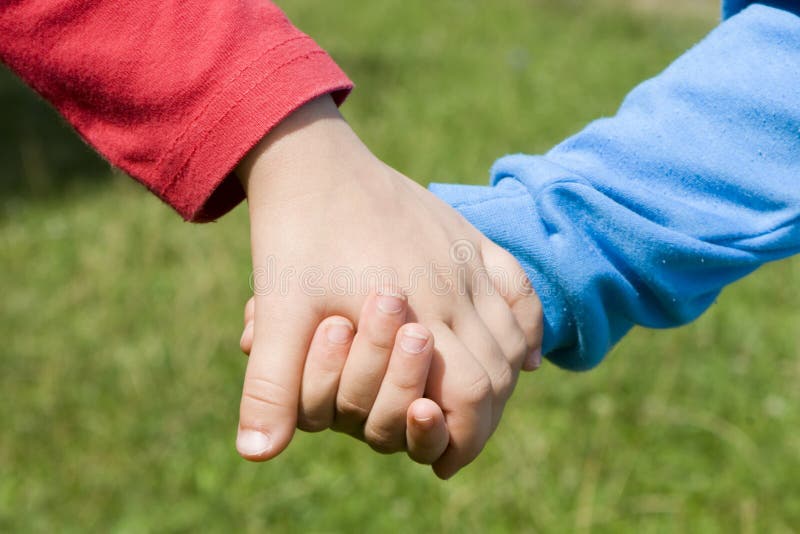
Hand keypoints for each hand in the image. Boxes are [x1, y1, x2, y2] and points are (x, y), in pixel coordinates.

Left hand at [235, 94, 541, 478]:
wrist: (313, 160)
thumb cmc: (295, 235)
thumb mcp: (279, 309)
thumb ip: (272, 385)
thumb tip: (256, 457)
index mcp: (416, 306)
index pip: (470, 392)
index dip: (463, 438)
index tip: (442, 464)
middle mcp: (455, 284)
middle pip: (498, 372)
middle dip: (483, 420)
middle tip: (455, 442)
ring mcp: (468, 256)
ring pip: (512, 334)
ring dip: (502, 380)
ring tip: (478, 407)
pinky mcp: (467, 236)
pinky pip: (518, 286)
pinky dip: (526, 327)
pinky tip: (521, 356)